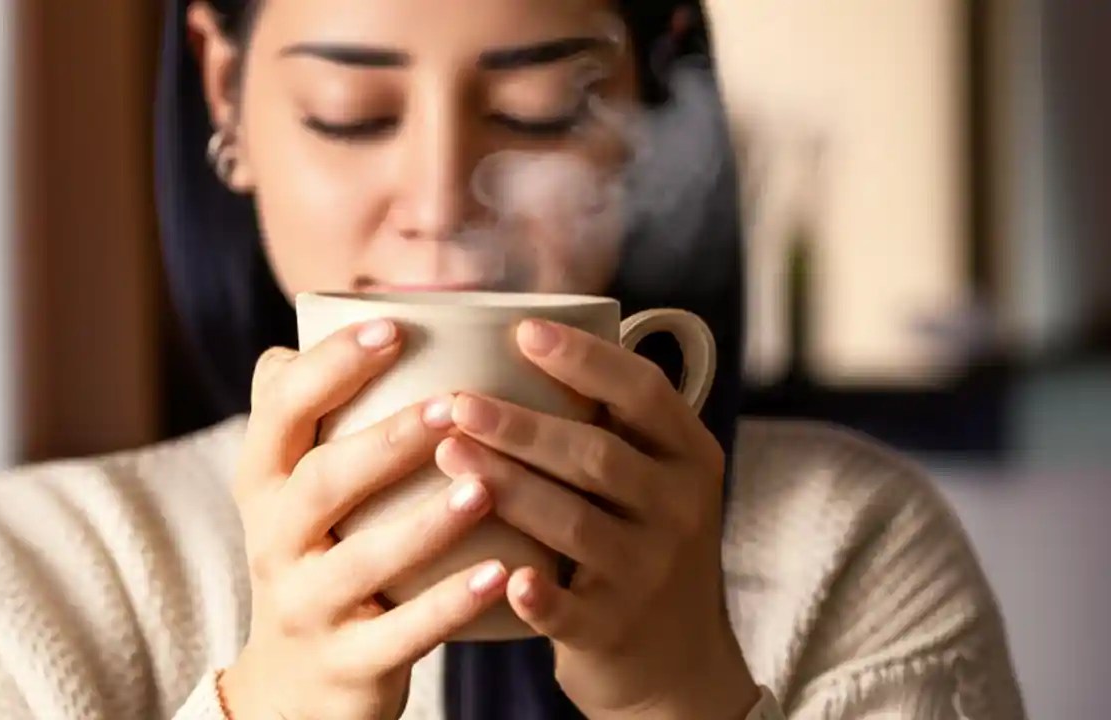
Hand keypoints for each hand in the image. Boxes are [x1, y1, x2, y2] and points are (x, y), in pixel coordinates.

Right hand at [222, 320, 507, 719]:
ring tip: (485, 487)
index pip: (280, 410)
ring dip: (426, 523)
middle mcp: (273, 540)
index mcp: (263, 482)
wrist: (294, 686)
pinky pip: (402, 634)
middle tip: (456, 405)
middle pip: (320, 481)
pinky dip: (451, 605)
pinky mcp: (348, 662)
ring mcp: (307, 606)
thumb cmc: (315, 555)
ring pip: (363, 560)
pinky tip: (502, 576)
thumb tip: (315, 324)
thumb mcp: (290, 490)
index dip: (331, 365)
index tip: (392, 327)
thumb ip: (305, 417)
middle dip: (388, 440)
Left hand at [434, 319, 758, 719]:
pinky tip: (502, 575)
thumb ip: (613, 421)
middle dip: (522, 426)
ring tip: (448, 455)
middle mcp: (680, 510)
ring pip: (574, 524)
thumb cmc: (640, 542)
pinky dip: (538, 595)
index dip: (585, 358)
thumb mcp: (655, 478)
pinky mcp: (615, 631)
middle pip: (597, 456)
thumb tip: (523, 332)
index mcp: (690, 456)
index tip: (523, 330)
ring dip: (508, 488)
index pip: (644, 392)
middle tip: (458, 403)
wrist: (676, 663)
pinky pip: (570, 611)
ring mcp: (650, 573)